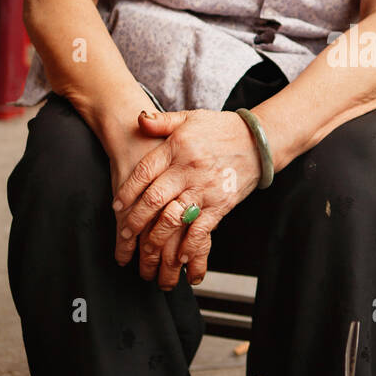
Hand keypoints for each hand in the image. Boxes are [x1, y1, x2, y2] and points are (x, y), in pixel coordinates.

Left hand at [111, 109, 263, 290]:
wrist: (258, 141)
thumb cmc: (221, 129)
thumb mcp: (190, 118)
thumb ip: (161, 121)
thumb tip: (138, 120)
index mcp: (178, 148)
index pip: (144, 172)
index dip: (127, 192)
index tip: (117, 207)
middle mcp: (189, 169)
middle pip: (154, 199)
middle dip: (135, 220)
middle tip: (124, 234)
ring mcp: (206, 188)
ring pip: (173, 218)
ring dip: (156, 238)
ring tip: (146, 250)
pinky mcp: (222, 204)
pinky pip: (201, 229)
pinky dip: (188, 246)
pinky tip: (179, 258)